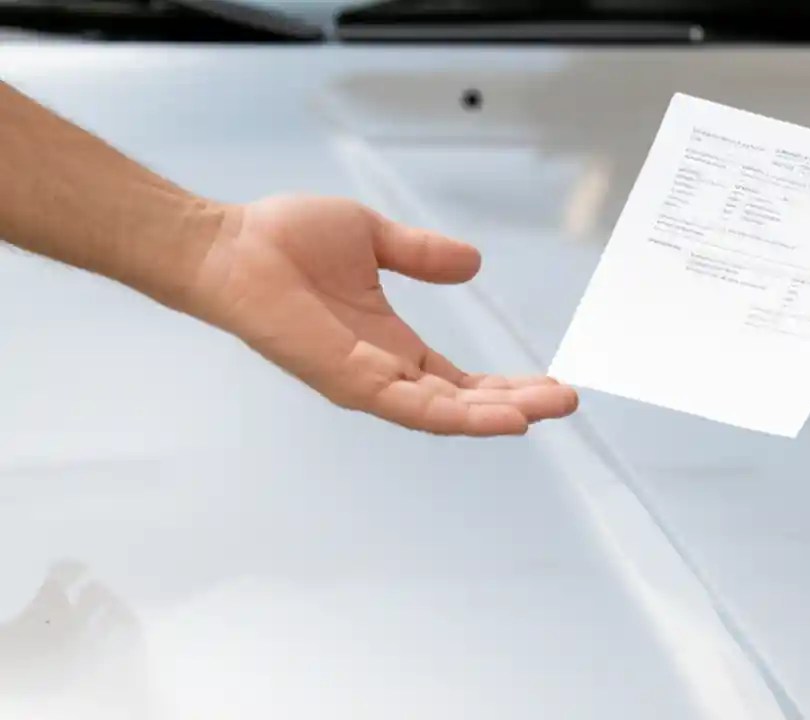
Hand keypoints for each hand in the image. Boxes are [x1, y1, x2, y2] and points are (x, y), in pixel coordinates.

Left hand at [191, 195, 577, 435]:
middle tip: (567, 401)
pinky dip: (462, 416)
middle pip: (464, 403)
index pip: (460, 380)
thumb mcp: (375, 238)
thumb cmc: (286, 239)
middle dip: (517, 404)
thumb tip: (473, 262)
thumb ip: (422, 254)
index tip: (551, 381)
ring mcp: (368, 382)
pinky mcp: (351, 381)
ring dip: (500, 415)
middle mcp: (385, 373)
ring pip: (447, 413)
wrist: (231, 245)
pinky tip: (502, 417)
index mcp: (392, 346)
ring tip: (549, 409)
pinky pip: (415, 408)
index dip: (505, 385)